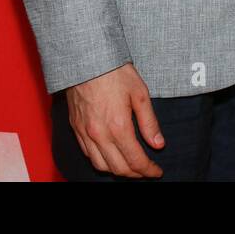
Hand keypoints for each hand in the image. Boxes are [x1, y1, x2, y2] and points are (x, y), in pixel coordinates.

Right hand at [64, 62, 164, 177]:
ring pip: (101, 165)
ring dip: (118, 171)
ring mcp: (85, 133)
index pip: (135, 160)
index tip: (157, 171)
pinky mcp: (76, 128)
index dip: (148, 170)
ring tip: (130, 167)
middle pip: (118, 168)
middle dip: (135, 174)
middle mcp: (99, 134)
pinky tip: (110, 157)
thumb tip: (158, 144)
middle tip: (147, 171)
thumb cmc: (115, 72)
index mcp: (118, 126)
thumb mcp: (140, 93)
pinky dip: (101, 161)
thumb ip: (149, 122)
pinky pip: (88, 154)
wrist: (86, 59)